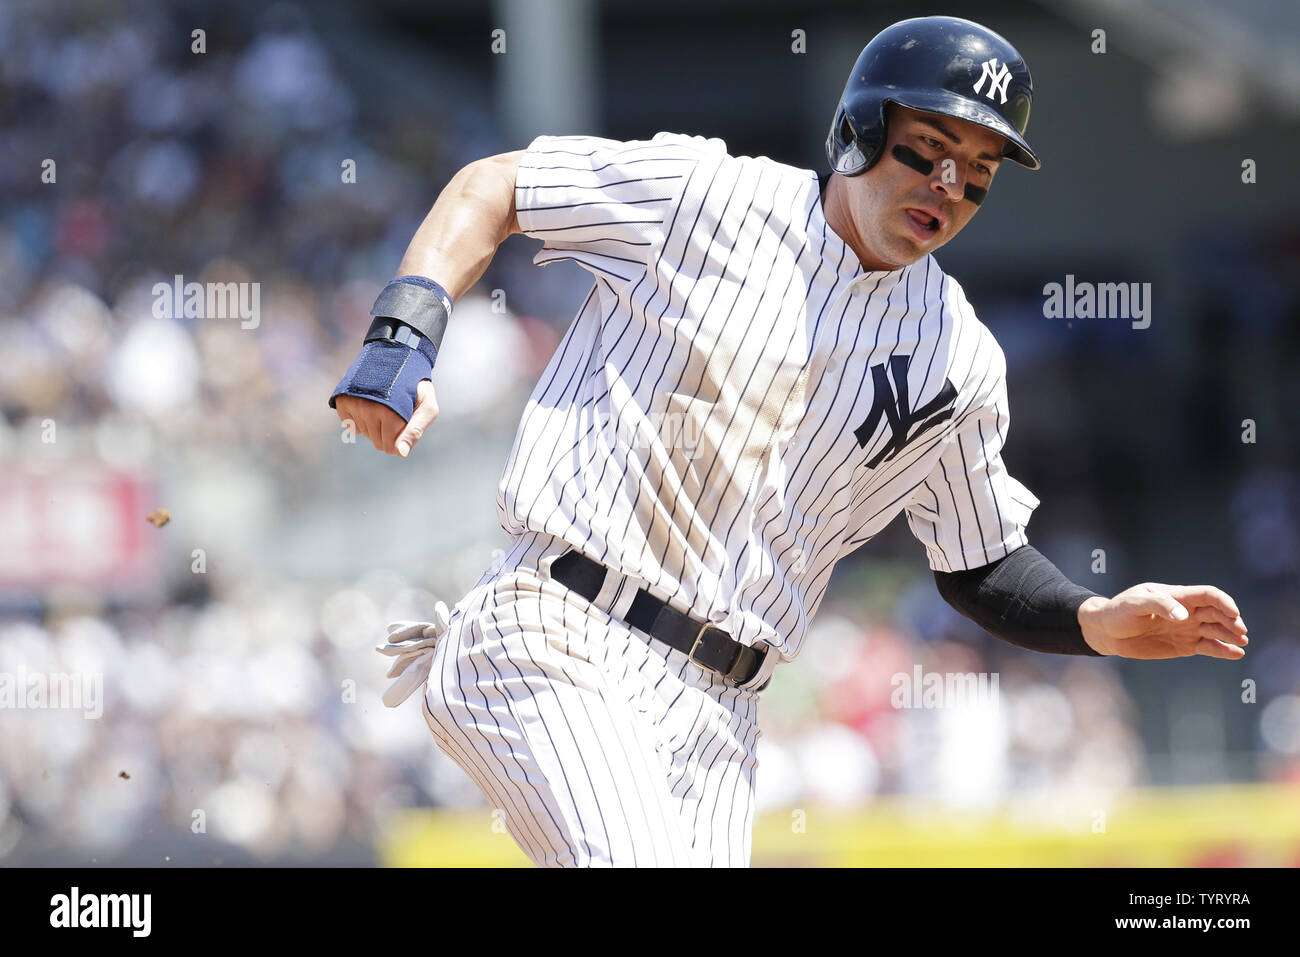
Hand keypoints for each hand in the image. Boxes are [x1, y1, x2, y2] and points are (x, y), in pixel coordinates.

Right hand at [335, 379, 439, 456]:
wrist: (397, 356)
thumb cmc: (416, 386)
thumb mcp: (427, 407)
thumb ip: (415, 432)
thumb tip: (400, 453)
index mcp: (391, 413)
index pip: (390, 448)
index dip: (400, 439)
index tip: (406, 422)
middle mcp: (369, 409)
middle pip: (376, 442)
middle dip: (387, 432)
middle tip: (396, 410)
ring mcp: (355, 404)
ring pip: (363, 433)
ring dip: (374, 424)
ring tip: (383, 403)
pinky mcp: (344, 400)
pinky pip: (349, 424)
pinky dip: (358, 419)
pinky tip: (368, 404)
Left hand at [1078, 583, 1247, 659]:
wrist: (1107, 632)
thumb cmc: (1119, 612)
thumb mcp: (1135, 604)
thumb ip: (1160, 605)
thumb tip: (1184, 616)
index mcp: (1177, 596)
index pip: (1208, 595)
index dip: (1224, 602)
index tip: (1233, 613)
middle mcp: (1187, 612)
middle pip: (1217, 613)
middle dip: (1232, 621)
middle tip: (1240, 632)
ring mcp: (1187, 629)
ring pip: (1216, 630)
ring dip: (1231, 635)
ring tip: (1242, 642)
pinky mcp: (1185, 646)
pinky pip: (1209, 647)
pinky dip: (1223, 650)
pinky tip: (1236, 654)